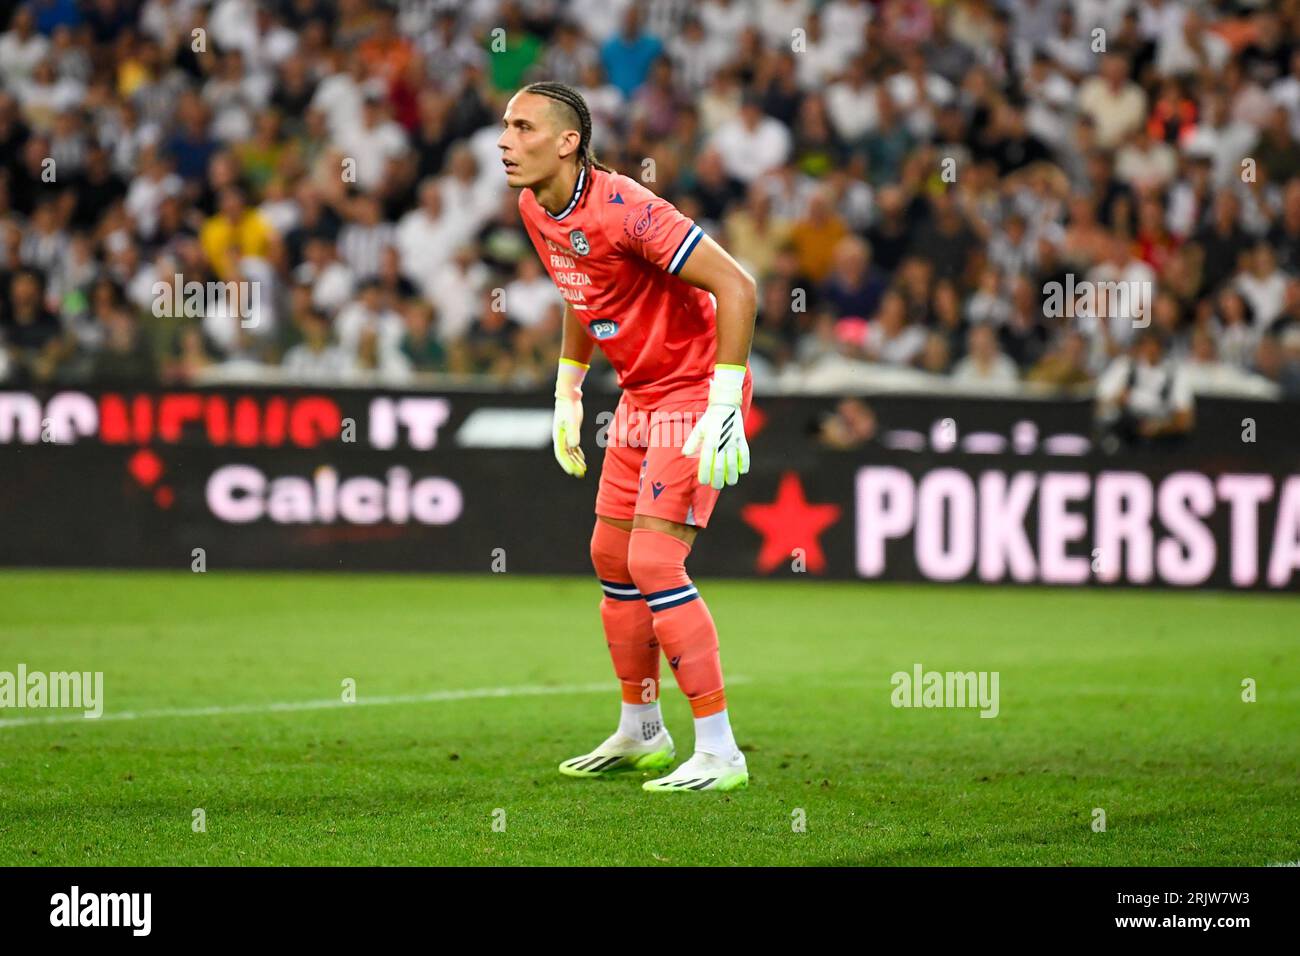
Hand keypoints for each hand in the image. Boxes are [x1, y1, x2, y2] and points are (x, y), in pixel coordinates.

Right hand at [553, 359, 587, 477]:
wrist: (568, 396)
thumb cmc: (569, 408)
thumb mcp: (572, 421)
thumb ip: (573, 434)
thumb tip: (573, 447)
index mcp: (558, 437)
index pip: (561, 455)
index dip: (567, 464)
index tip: (573, 472)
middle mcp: (560, 438)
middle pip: (566, 456)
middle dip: (573, 465)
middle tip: (580, 474)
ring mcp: (565, 435)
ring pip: (570, 452)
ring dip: (576, 461)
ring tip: (583, 469)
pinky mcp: (570, 432)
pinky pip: (573, 446)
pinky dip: (577, 453)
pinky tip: (582, 458)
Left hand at [682, 364, 749, 489]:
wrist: (725, 405)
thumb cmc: (709, 419)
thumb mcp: (699, 429)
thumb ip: (692, 442)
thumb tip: (685, 454)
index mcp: (709, 439)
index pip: (706, 460)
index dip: (704, 473)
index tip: (703, 481)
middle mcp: (721, 442)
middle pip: (720, 466)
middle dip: (717, 479)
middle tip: (715, 486)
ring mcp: (733, 441)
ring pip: (733, 464)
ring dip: (732, 476)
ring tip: (729, 482)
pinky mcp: (741, 439)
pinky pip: (745, 455)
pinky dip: (744, 465)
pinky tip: (741, 472)